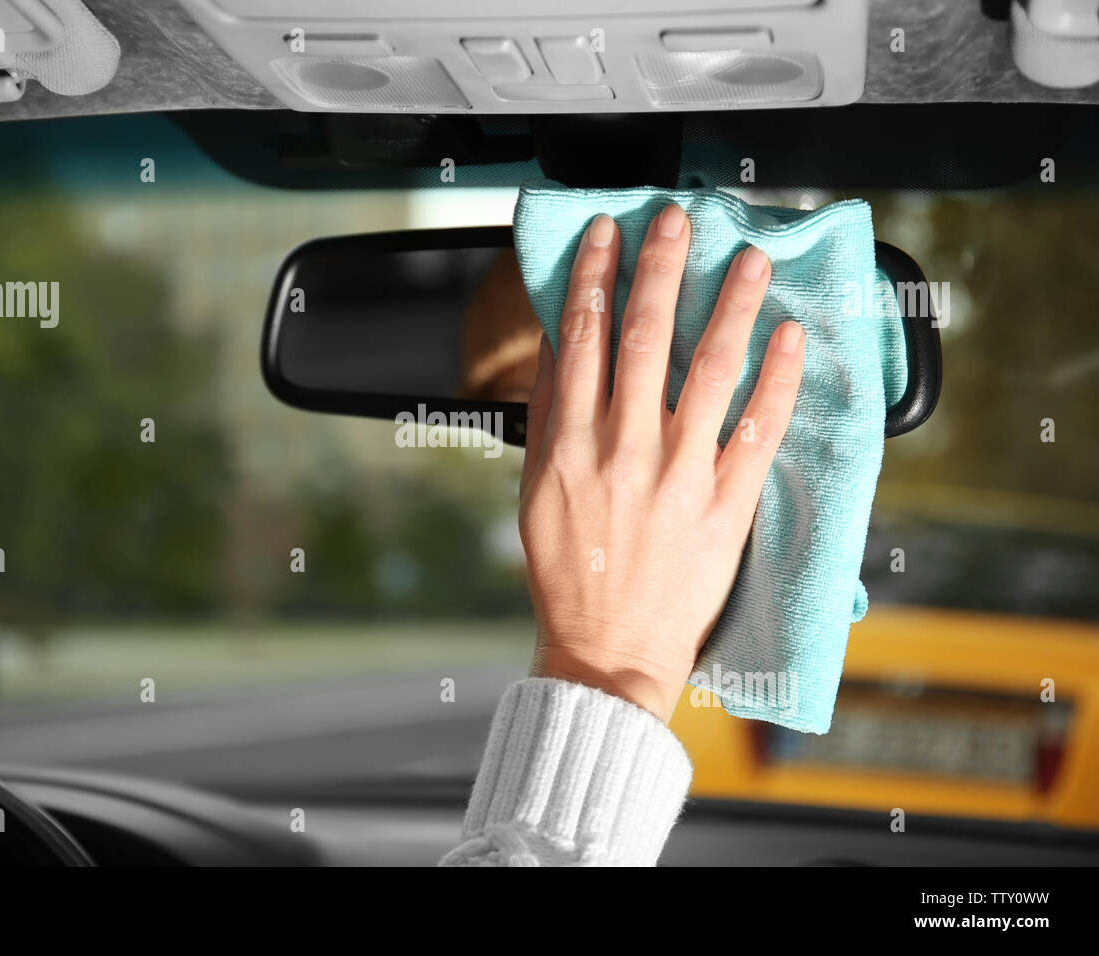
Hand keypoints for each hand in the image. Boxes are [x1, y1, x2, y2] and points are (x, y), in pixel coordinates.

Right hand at [520, 207, 805, 724]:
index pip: (584, 338)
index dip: (598, 277)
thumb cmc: (566, 574)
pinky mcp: (724, 506)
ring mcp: (678, 476)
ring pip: (709, 370)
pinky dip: (776, 379)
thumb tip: (564, 346)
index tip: (610, 234)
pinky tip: (789, 337)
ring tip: (750, 260)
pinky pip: (757, 430)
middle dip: (662, 268)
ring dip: (731, 305)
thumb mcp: (534, 491)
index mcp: (568, 444)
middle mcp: (623, 449)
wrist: (605, 649)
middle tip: (679, 220)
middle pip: (647, 336)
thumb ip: (549, 417)